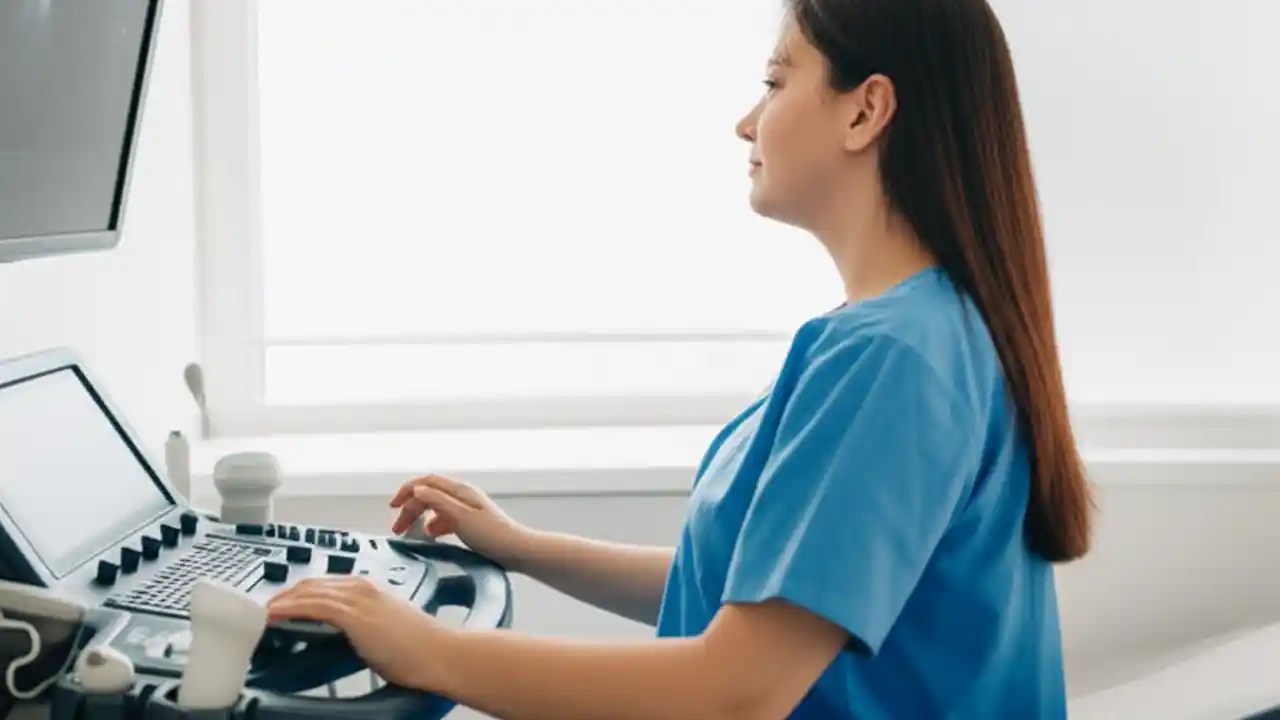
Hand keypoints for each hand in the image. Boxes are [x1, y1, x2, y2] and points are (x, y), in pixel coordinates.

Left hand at [265, 577, 448, 690]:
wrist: (438, 653)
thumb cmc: (420, 648)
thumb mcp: (385, 629)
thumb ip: (363, 626)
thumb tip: (343, 637)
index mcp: (370, 588)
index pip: (325, 584)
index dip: (299, 593)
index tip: (283, 605)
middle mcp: (362, 587)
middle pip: (312, 584)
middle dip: (285, 595)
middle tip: (266, 610)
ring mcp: (359, 599)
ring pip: (309, 592)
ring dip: (282, 601)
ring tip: (263, 613)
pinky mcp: (355, 615)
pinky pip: (314, 607)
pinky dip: (291, 609)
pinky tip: (275, 615)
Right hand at [389, 474, 535, 570]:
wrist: (516, 550)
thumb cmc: (491, 535)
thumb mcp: (460, 517)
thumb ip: (438, 502)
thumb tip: (417, 490)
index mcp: (459, 490)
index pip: (426, 482)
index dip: (406, 490)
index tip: (392, 506)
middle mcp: (462, 496)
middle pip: (428, 495)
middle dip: (410, 509)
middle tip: (397, 529)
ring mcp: (466, 508)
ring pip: (435, 508)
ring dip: (419, 518)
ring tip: (409, 534)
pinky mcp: (470, 522)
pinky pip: (445, 519)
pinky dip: (433, 526)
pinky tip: (430, 537)